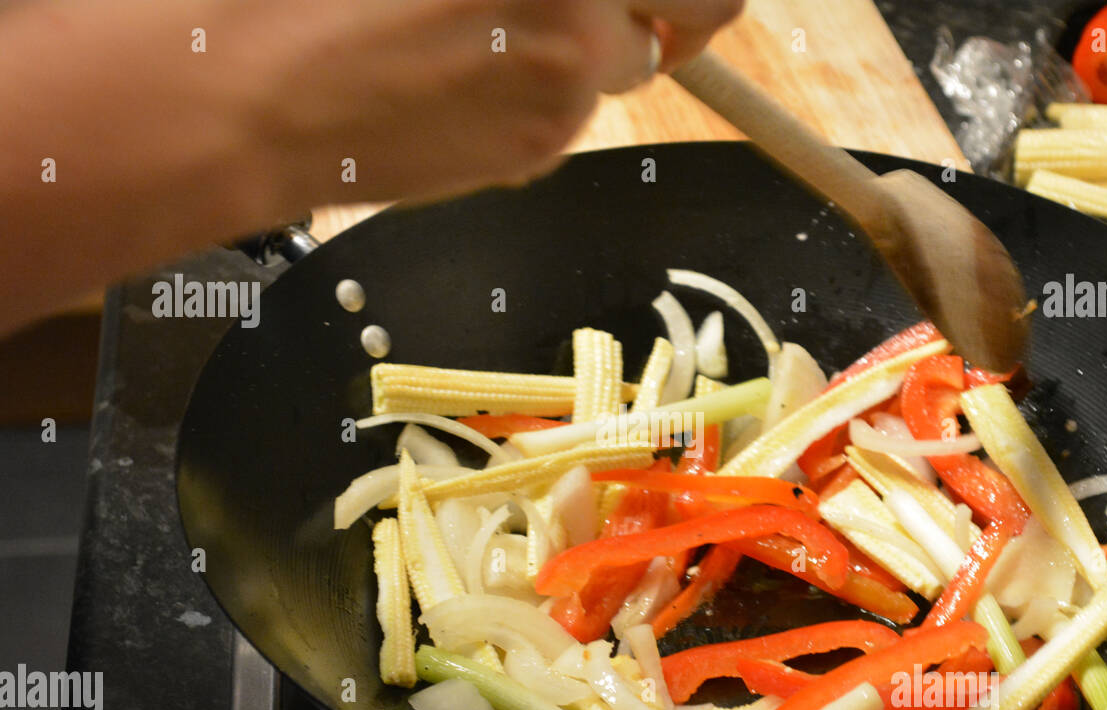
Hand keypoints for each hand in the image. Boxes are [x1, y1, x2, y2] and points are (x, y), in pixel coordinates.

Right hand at [244, 0, 745, 203]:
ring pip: (631, 60)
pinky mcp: (542, 150)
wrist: (254, 89)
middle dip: (684, 2)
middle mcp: (582, 1)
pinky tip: (470, 75)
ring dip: (597, 43)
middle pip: (705, 3)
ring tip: (504, 29)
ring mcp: (570, 82)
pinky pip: (576, 111)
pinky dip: (545, 93)